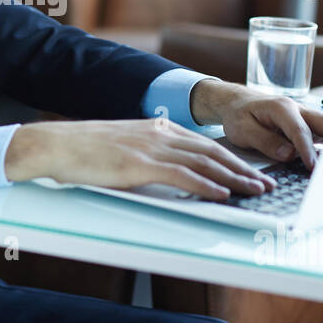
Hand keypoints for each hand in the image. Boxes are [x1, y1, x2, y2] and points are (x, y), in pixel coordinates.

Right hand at [3, 118, 278, 201]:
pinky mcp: (139, 164)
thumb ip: (148, 155)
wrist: (55, 144)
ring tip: (255, 192)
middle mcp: (160, 133)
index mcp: (158, 127)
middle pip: (213, 151)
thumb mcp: (124, 147)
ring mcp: (151, 147)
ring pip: (205, 163)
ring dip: (234, 179)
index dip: (233, 158)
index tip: (252, 172)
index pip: (205, 143)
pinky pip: (182, 176)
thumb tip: (168, 172)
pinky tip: (222, 194)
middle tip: (266, 185)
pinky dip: (206, 185)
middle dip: (243, 169)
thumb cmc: (83, 149)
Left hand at [190, 78, 322, 169]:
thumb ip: (265, 141)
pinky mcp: (306, 124)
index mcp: (281, 108)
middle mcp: (298, 109)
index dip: (307, 150)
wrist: (237, 103)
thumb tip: (288, 154)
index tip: (312, 167)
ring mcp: (305, 116)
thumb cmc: (238, 115)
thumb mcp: (242, 130)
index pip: (299, 131)